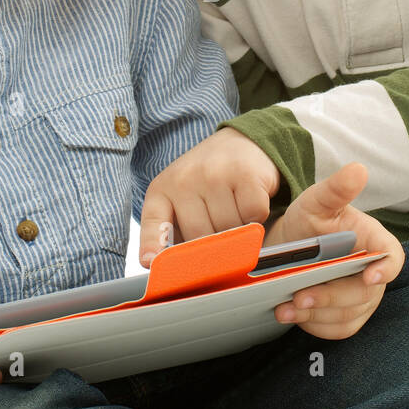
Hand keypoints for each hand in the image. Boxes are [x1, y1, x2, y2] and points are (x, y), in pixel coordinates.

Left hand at [138, 127, 281, 265]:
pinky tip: (249, 203)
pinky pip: (254, 217)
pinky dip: (257, 217)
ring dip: (238, 230)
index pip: (154, 223)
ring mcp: (215, 175)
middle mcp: (185, 179)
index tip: (150, 263)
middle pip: (200, 238)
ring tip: (234, 211)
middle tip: (219, 230)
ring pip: (230, 230)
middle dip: (214, 244)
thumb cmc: (208, 180)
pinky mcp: (246, 174)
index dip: (152, 245)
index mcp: (162, 190)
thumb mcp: (180, 199)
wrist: (241, 142)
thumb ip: (174, 230)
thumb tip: (167, 266)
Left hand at [266, 163, 404, 339]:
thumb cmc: (309, 221)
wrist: (289, 247)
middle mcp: (374, 273)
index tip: (369, 276)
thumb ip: (336, 189)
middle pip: (363, 293)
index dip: (385, 268)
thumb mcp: (316, 201)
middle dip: (331, 296)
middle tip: (299, 296)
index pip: (391, 257)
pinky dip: (314, 325)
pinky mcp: (346, 317)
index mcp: (374, 241)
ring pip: (348, 315)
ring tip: (285, 308)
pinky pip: (336, 329)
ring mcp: (362, 298)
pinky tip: (293, 315)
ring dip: (316, 314)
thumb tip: (358, 170)